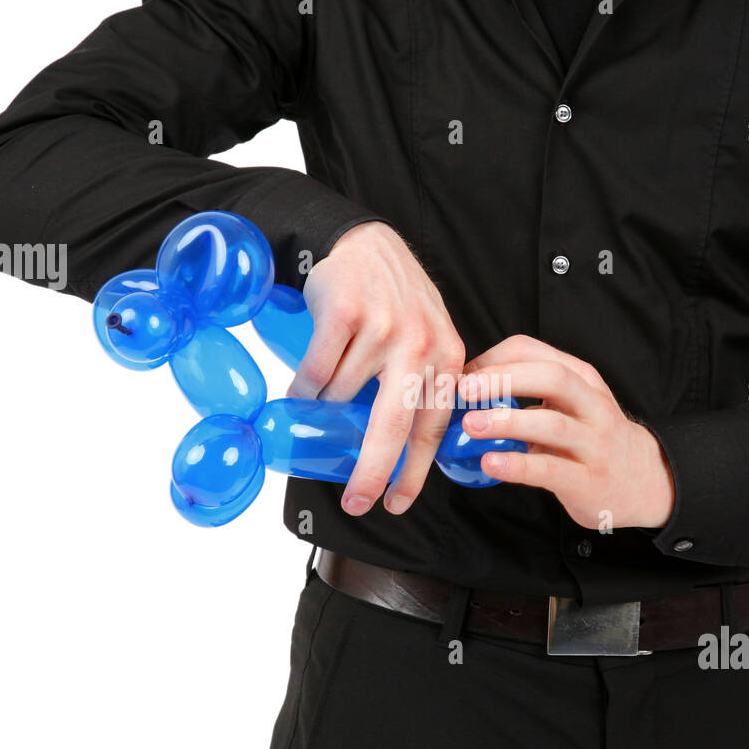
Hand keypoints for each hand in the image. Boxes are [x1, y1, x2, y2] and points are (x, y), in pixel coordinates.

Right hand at [295, 221, 464, 515]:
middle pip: (393, 425)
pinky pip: (316, 372)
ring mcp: (382, 328)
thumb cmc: (396, 302)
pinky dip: (304, 389)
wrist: (367, 245)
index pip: (432, 427)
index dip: (413, 471)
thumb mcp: (430, 341)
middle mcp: (419, 344)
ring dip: (324, 411)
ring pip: (342, 397)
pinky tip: (301, 392)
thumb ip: (427, 387)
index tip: (396, 502)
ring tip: (319, 404)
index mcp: (447, 357)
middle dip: (372, 471)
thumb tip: (408, 452)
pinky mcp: (344, 315)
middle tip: (357, 502)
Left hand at [458, 335, 674, 529]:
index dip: (492, 360)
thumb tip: (465, 390)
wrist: (645, 482)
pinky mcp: (589, 480)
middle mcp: (592, 404)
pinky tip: (491, 463)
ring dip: (507, 422)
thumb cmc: (591, 438)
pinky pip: (551, 470)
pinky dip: (517, 465)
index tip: (461, 378)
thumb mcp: (569, 404)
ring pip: (553, 424)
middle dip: (504, 379)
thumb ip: (529, 392)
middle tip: (464, 390)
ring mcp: (594, 442)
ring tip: (471, 426)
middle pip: (552, 377)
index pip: (532, 351)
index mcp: (581, 378)